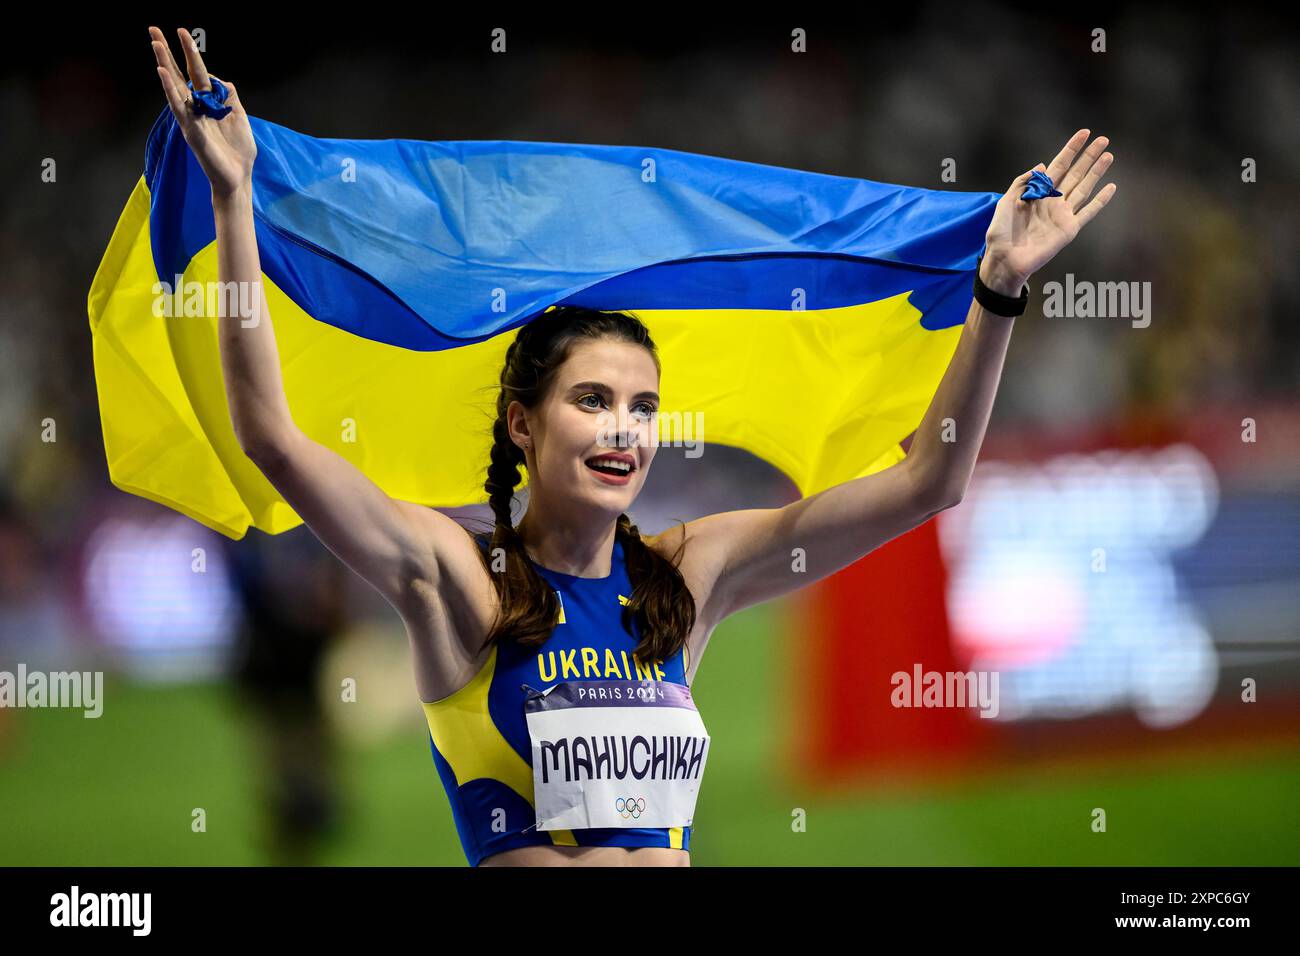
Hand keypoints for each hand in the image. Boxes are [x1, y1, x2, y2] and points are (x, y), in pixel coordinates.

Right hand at [149, 26, 255, 199]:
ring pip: (174, 87)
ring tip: (156, 44)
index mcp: (207, 104)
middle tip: (153, 29)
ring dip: (165, 64)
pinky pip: (179, 108)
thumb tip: (223, 81)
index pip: (196, 73)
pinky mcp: (191, 131)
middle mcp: (194, 108)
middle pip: (178, 75)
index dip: (190, 53)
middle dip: (167, 52)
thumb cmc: (238, 151)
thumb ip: (230, 98)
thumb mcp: (239, 117)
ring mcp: (191, 119)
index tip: (182, 32)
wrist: (239, 177)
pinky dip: (171, 91)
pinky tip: (163, 74)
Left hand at [981, 129, 1116, 295]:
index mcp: (1037, 192)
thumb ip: (1022, 182)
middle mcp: (1053, 200)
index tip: (1084, 133)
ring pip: (1084, 188)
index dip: (1071, 149)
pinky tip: (1111, 187)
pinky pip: (1088, 213)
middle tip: (1103, 139)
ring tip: (1108, 155)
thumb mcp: (1006, 202)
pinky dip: (1100, 201)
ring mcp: (1062, 214)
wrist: (1005, 259)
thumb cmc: (1001, 233)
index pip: (1058, 165)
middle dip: (1088, 156)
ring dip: (1096, 172)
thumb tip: (1040, 165)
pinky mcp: (1069, 229)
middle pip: (1075, 173)